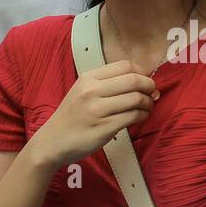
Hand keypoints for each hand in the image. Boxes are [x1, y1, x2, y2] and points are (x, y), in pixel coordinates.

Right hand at [28, 60, 158, 169]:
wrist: (52, 141)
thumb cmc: (71, 116)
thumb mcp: (82, 91)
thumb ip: (106, 84)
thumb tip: (141, 80)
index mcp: (88, 78)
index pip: (124, 65)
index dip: (141, 71)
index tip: (145, 80)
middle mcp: (92, 91)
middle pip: (134, 80)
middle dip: (149, 86)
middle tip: (152, 93)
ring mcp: (98, 110)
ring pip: (136, 98)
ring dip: (148, 103)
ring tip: (147, 107)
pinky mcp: (105, 128)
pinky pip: (133, 116)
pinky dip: (143, 115)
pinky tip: (141, 117)